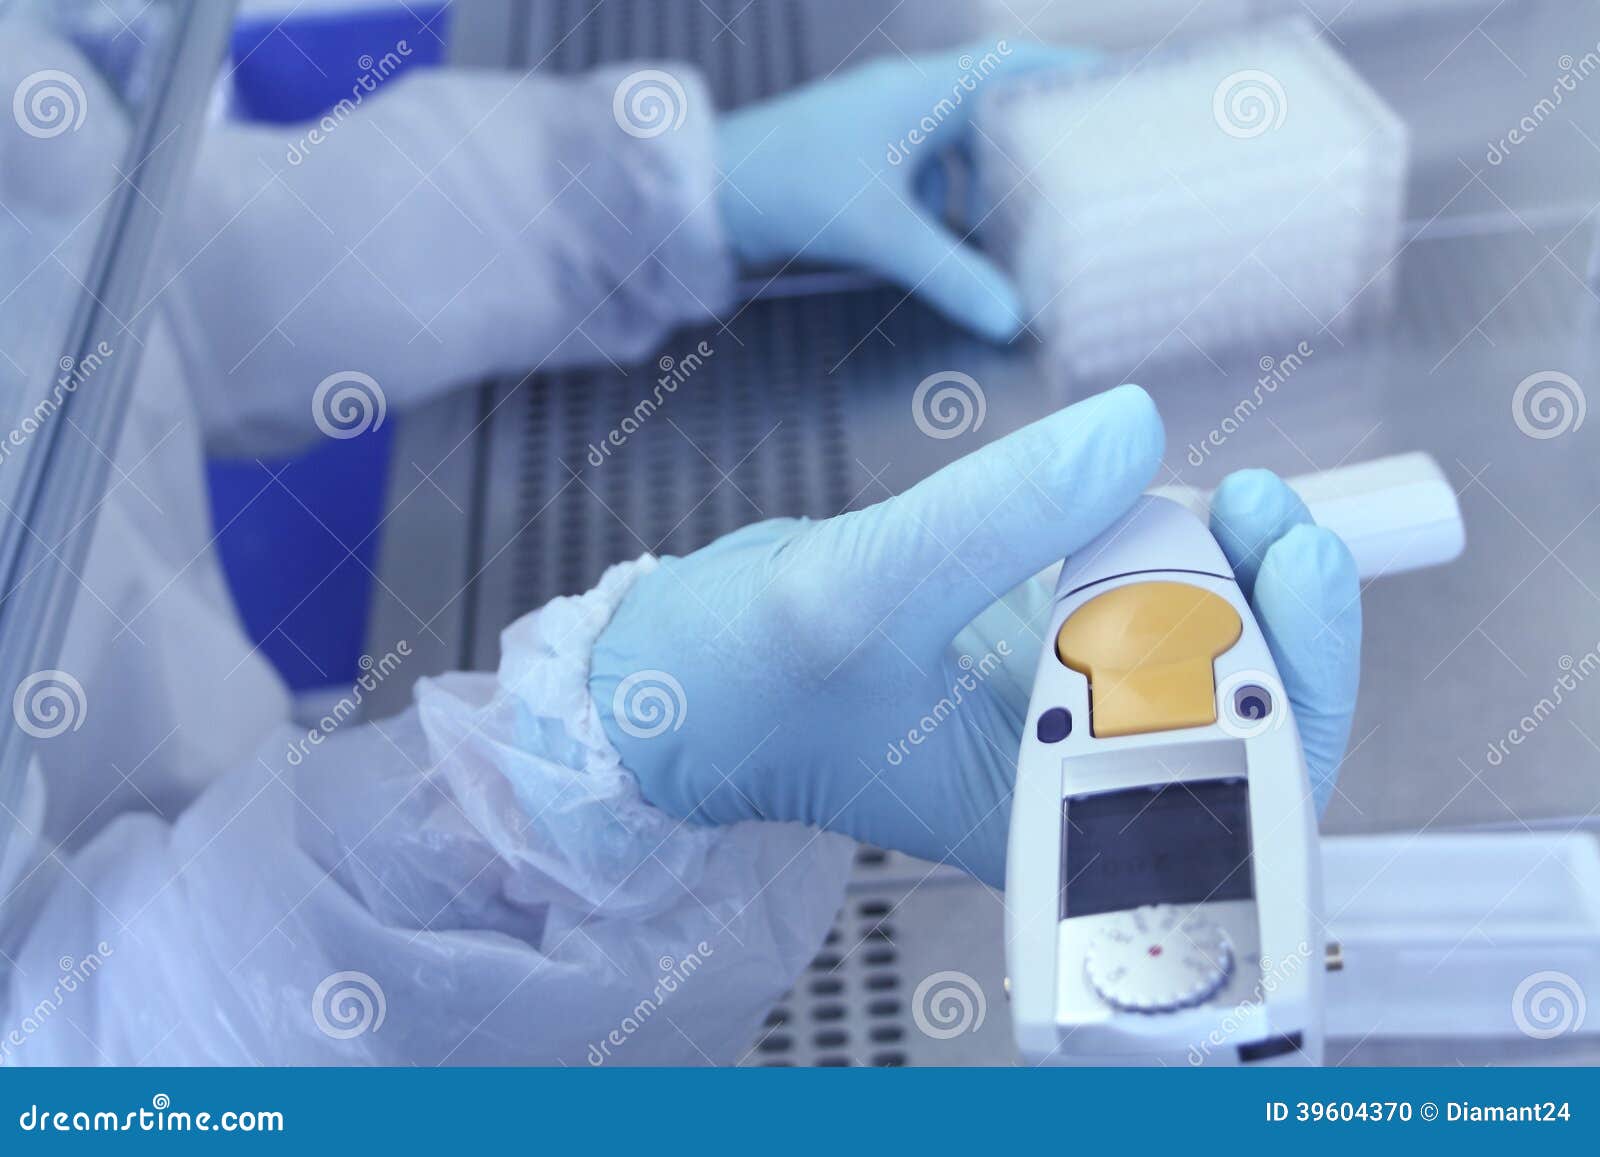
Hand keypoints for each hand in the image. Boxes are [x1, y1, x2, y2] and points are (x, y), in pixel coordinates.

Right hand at [590, 386, 1360, 886]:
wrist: (672, 674)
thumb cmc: (737, 684)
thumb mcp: (857, 590)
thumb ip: (994, 515)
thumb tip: (1136, 427)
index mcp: (1048, 813)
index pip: (1231, 786)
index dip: (1298, 683)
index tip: (1291, 563)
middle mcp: (1071, 768)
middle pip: (1241, 714)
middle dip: (1277, 609)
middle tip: (1266, 509)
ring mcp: (1055, 706)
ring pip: (1195, 646)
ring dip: (1223, 566)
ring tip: (1210, 497)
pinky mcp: (1033, 647)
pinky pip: (1130, 596)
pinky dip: (1152, 541)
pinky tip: (1133, 495)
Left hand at [715, 41, 1093, 340]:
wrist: (708, 190)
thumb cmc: (789, 185)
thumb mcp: (881, 234)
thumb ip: (950, 276)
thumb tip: (1012, 318)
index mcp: (924, 91)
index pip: (1016, 66)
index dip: (1070, 75)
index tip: (1121, 92)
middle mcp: (908, 98)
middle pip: (996, 104)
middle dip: (1042, 134)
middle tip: (1091, 165)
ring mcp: (882, 127)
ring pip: (961, 140)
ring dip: (995, 172)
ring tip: (1038, 208)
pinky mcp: (862, 160)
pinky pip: (928, 168)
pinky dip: (954, 195)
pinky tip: (963, 235)